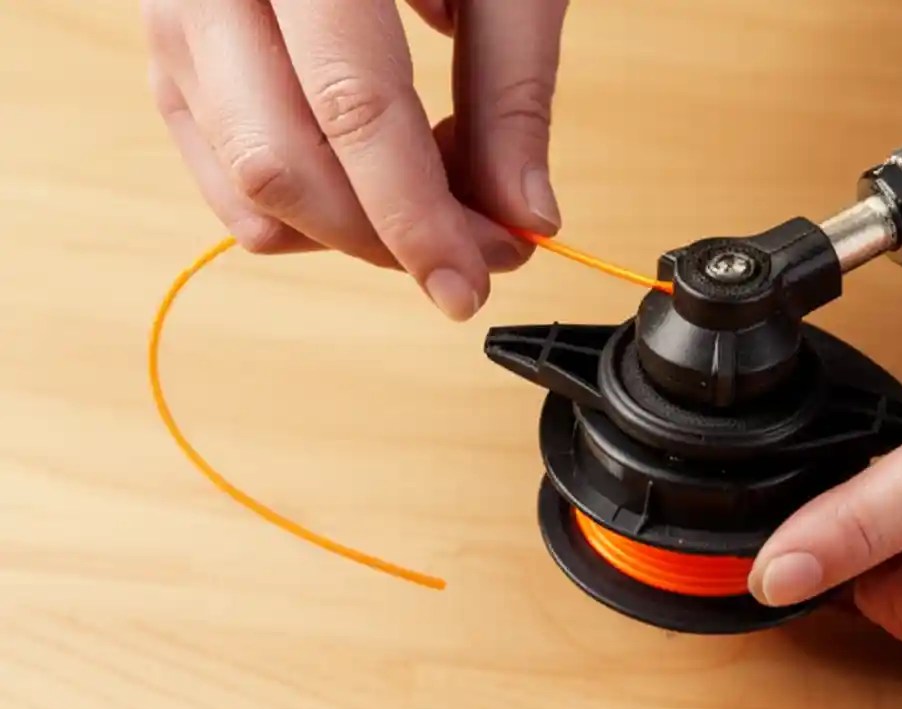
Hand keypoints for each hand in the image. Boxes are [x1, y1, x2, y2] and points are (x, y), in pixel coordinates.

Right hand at [143, 0, 568, 320]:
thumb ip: (511, 89)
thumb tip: (526, 218)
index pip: (352, 108)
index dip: (417, 217)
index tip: (473, 284)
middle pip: (281, 165)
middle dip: (386, 239)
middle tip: (478, 253)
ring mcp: (175, 17)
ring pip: (244, 187)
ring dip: (350, 233)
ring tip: (433, 200)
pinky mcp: (171, 55)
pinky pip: (223, 176)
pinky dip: (306, 210)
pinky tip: (372, 179)